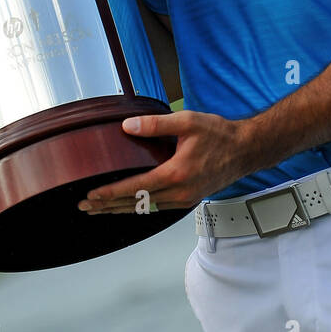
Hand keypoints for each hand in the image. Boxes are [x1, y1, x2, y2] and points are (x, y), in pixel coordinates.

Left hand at [77, 110, 253, 214]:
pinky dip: (139, 208)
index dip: (110, 193)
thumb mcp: (188, 122)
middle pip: (136, 204)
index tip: (91, 195)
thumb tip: (128, 127)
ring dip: (121, 209)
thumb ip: (156, 125)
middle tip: (84, 207)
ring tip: (99, 209)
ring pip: (146, 209)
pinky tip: (128, 205)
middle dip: (108, 206)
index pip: (135, 188)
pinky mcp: (189, 199)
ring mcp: (185, 199)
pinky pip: (158, 207)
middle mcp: (180, 191)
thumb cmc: (220, 134)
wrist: (246, 150)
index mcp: (177, 173)